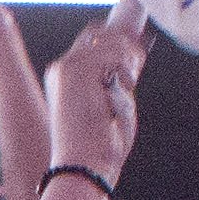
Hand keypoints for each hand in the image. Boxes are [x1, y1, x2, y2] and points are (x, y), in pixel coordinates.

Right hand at [43, 0, 146, 189]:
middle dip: (125, 48)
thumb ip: (115, 79)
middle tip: (132, 79)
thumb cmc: (99, 145)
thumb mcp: (110, 105)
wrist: (83, 165)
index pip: (92, 41)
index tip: (137, 58)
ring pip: (113, 42)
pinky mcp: (77, 69)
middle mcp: (62, 68)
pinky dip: (125, 75)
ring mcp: (68, 66)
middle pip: (101, 33)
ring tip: (124, 93)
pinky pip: (115, 55)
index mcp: (64, 78)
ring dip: (128, 65)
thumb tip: (135, 52)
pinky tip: (119, 94)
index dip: (118, 42)